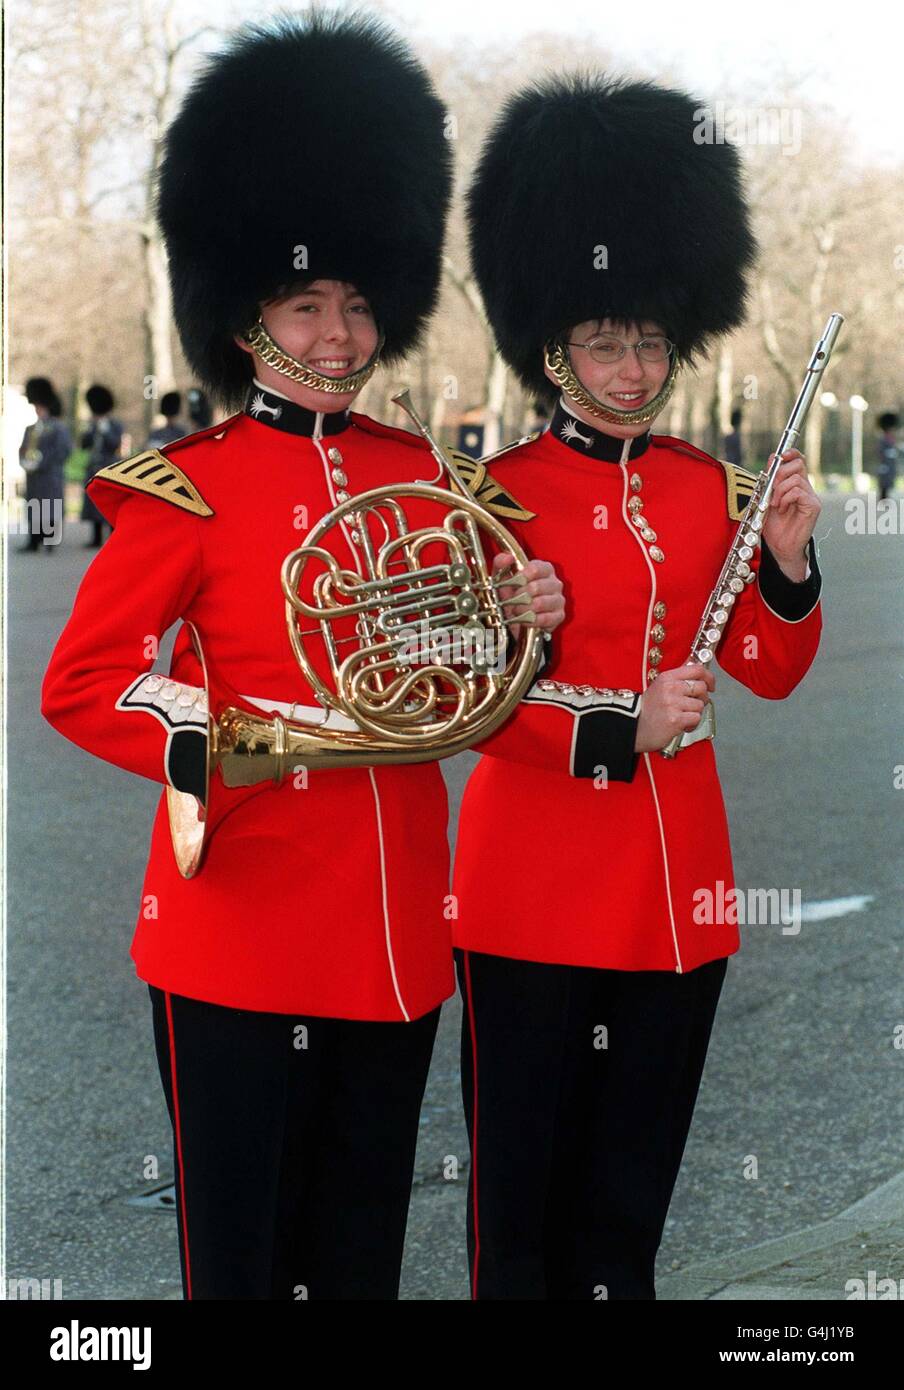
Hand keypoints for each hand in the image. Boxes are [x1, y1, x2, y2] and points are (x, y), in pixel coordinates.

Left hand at [492, 552, 564, 635]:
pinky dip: (530, 621)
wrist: (515, 617)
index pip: (536, 568)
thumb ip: (501, 563)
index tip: (512, 583)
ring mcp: (559, 600)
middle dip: (518, 596)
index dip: (521, 577)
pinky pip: (545, 618)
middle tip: (511, 601)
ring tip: (516, 611)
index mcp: (544, 569)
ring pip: (540, 603)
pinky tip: (524, 620)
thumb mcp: (502, 577)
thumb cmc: (511, 594)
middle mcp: (555, 583)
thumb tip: (507, 558)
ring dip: (522, 609)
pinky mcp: (559, 616)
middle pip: (536, 587)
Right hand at [634, 663, 715, 752]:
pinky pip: (696, 718)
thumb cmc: (646, 710)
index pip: (696, 669)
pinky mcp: (676, 719)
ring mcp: (673, 704)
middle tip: (693, 704)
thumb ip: (678, 679)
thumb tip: (696, 669)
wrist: (634, 728)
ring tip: (683, 716)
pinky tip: (682, 724)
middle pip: (701, 687)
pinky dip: (691, 724)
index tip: (710, 684)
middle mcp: (670, 688)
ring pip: (700, 705)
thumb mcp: (659, 687)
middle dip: (702, 698)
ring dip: (694, 713)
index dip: (709, 677)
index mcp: (667, 678)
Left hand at [761, 449, 820, 579]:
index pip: (798, 460)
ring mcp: (811, 497)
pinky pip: (799, 492)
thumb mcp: (767, 499)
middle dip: (780, 473)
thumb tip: (772, 457)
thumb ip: (770, 480)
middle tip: (771, 489)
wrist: (779, 547)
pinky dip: (786, 498)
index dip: (790, 453)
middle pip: (798, 464)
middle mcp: (805, 488)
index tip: (780, 456)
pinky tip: (782, 509)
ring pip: (795, 478)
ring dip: (779, 490)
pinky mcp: (813, 506)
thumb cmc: (773, 526)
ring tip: (775, 505)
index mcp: (795, 485)